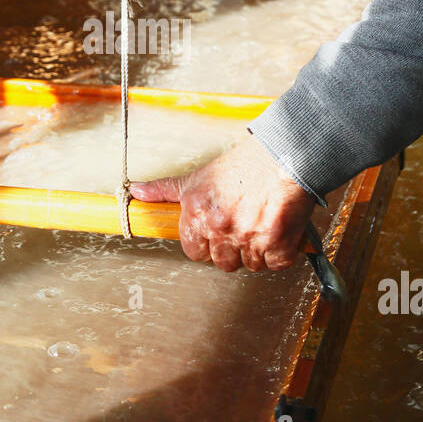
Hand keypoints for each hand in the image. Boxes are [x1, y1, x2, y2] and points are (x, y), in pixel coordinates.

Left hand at [129, 136, 313, 272]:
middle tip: (241, 228)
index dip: (206, 243)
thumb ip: (166, 189)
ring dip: (255, 251)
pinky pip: (274, 263)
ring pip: (250, 265)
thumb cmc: (245, 164)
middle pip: (222, 262)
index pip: (193, 251)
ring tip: (260, 225)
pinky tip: (277, 231)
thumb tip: (137, 191)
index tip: (216, 233)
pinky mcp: (278, 245)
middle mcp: (221, 228)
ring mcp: (250, 238)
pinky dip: (279, 252)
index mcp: (198, 213)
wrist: (285, 156)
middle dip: (230, 249)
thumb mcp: (199, 176)